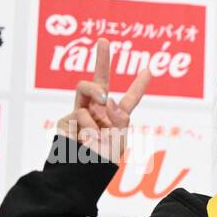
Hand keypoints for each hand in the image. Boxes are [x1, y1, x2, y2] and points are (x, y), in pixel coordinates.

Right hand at [55, 38, 150, 162]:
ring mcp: (81, 113)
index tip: (149, 69)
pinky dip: (88, 126)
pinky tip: (85, 139)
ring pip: (85, 88)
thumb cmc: (101, 163)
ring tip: (99, 119)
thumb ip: (117, 118)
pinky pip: (80, 112)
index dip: (138, 85)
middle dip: (102, 59)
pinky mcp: (66, 118)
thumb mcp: (117, 141)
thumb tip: (107, 98)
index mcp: (116, 118)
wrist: (78, 175)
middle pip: (99, 81)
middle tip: (104, 40)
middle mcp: (98, 112)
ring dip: (95, 96)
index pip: (129, 99)